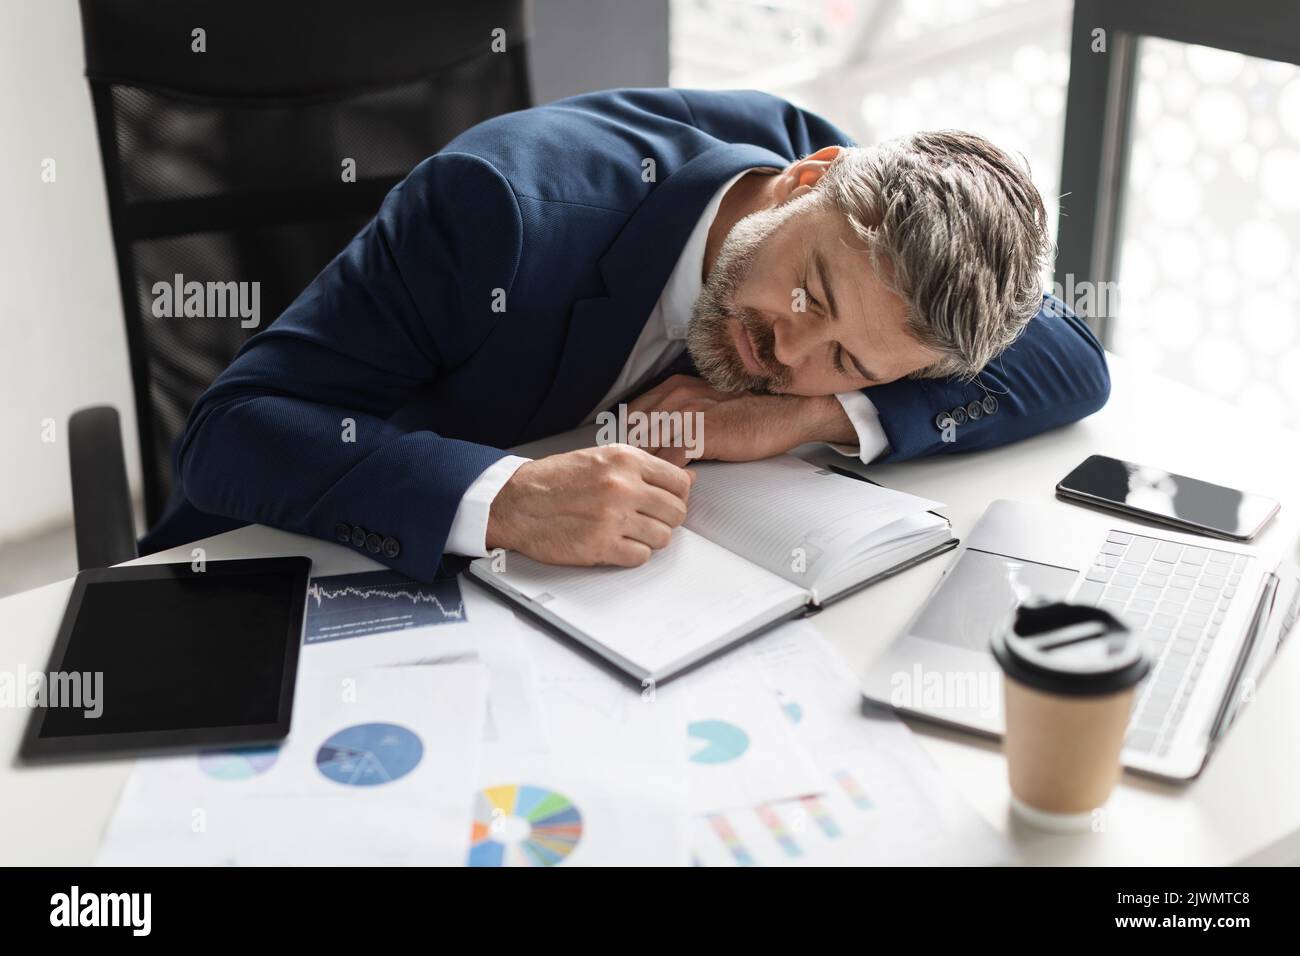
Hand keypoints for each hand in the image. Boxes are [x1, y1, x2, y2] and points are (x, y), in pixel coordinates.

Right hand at [485, 444, 693, 566]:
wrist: (516, 501)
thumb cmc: (554, 481)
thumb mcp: (601, 459)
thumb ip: (643, 469)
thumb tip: (687, 479)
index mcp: (625, 460)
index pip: (680, 482)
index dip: (677, 496)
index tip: (666, 502)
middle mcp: (622, 486)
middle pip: (676, 512)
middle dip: (665, 519)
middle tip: (648, 520)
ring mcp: (612, 517)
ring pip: (662, 537)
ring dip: (649, 539)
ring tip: (629, 533)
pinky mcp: (600, 546)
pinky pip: (640, 557)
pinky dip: (632, 554)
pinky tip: (617, 544)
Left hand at [625, 374, 857, 466]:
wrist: (787, 411)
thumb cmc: (750, 413)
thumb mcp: (707, 404)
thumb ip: (679, 414)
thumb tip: (654, 439)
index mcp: (674, 386)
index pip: (630, 416)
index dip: (627, 441)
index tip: (629, 461)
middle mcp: (676, 395)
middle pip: (634, 434)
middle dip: (633, 460)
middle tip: (635, 481)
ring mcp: (688, 413)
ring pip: (648, 449)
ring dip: (648, 472)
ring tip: (651, 488)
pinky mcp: (702, 434)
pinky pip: (670, 461)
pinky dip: (668, 477)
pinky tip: (674, 486)